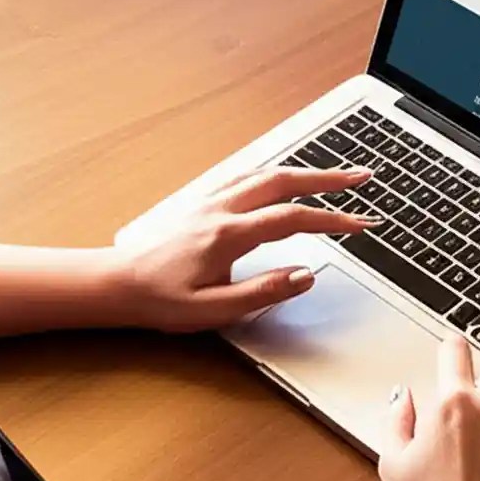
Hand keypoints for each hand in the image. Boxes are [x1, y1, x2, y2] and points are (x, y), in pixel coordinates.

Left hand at [112, 167, 379, 331]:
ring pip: (267, 173)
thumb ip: (263, 292)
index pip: (292, 219)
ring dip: (306, 171)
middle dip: (329, 179)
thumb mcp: (214, 309)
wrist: (117, 283)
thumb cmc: (161, 299)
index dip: (332, 219)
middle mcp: (222, 208)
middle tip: (362, 178)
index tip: (361, 224)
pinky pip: (248, 175)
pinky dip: (277, 172)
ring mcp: (212, 200)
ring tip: (336, 176)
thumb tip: (305, 275)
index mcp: (228, 234)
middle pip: (285, 181)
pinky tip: (287, 176)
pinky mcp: (204, 202)